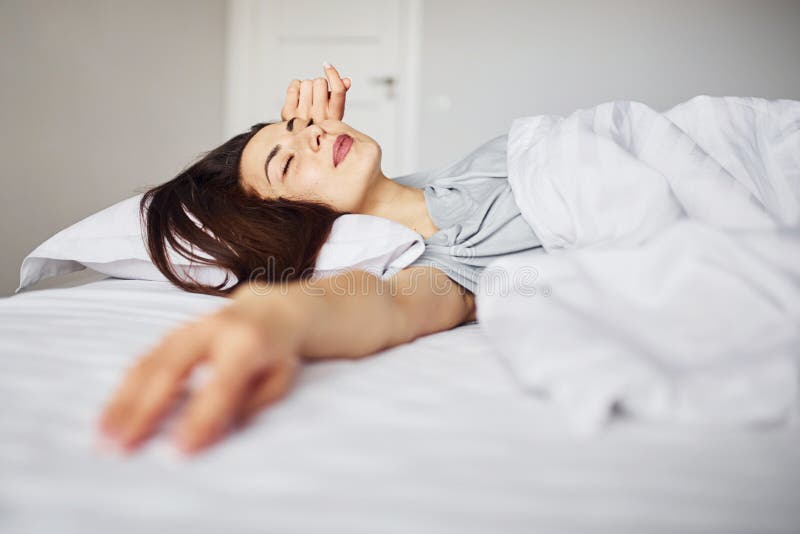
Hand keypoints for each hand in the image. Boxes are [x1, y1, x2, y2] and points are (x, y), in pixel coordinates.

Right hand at [97, 302, 300, 454]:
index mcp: (247, 344)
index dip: (200, 418)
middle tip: (122, 447)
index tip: (179, 451)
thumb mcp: (280, 380)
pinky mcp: (173, 333)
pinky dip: (124, 389)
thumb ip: (252, 404)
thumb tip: (217, 432)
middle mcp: (213, 330)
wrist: (271, 310)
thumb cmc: (278, 354)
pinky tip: (109, 414)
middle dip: (144, 411)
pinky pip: (144, 359)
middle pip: (171, 371)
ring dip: (123, 401)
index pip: (220, 386)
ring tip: (103, 436)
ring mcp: (188, 328)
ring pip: (149, 363)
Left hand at [281, 62, 351, 122]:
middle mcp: (320, 116)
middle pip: (320, 82)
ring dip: (306, 86)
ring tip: (307, 98)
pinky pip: (294, 86)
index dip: (333, 74)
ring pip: (306, 83)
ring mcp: (303, 115)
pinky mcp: (289, 113)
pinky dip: (296, 86)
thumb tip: (347, 80)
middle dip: (318, 84)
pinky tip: (297, 96)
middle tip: (316, 95)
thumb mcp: (334, 113)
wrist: (300, 141)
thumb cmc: (319, 123)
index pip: (338, 90)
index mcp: (335, 116)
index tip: (327, 65)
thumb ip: (340, 96)